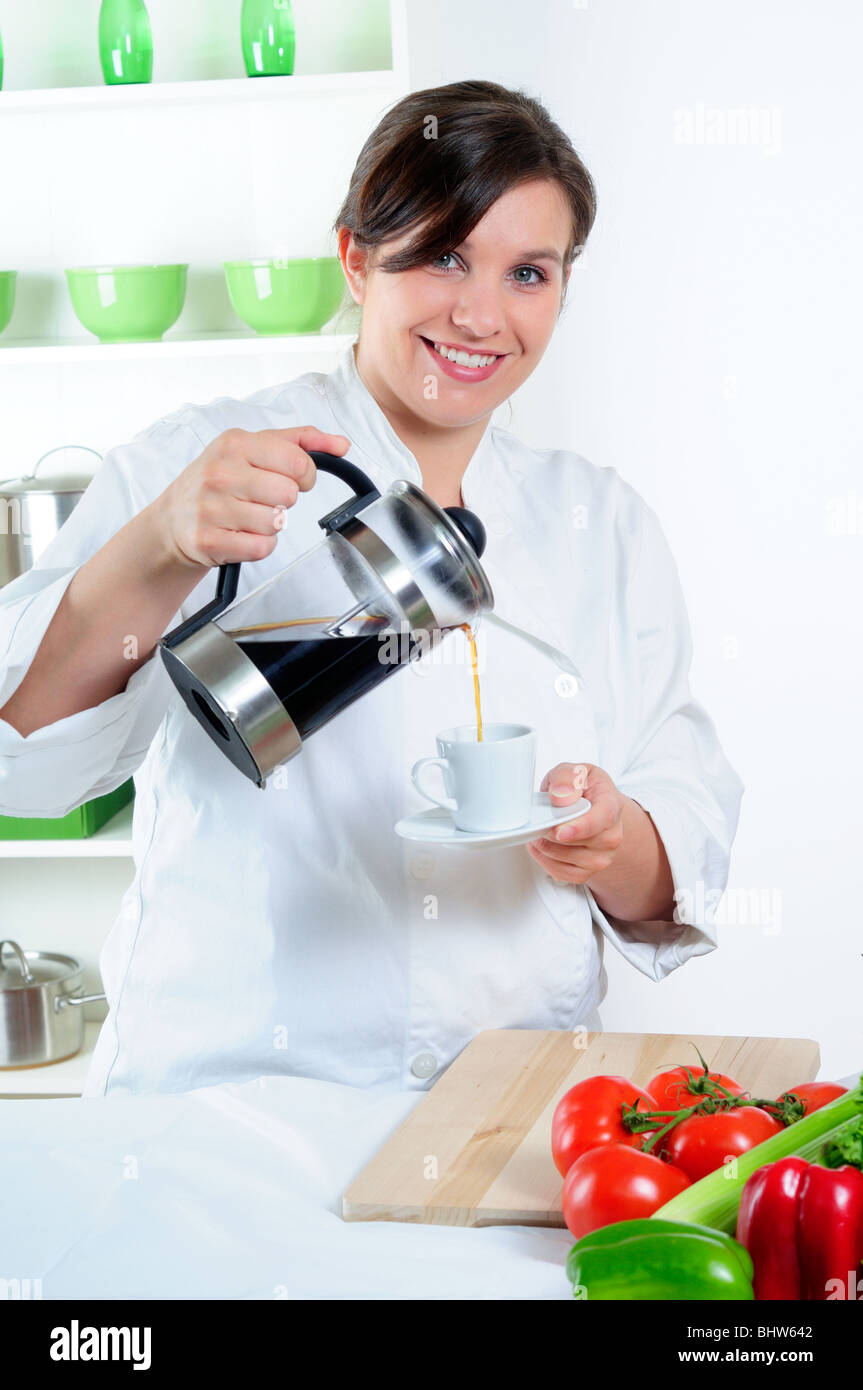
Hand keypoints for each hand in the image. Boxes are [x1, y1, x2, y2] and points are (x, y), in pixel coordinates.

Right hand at [158, 425, 350, 570]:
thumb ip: (301, 442)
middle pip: (289, 494)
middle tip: (261, 499)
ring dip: (269, 524)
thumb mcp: (254, 449)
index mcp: (235, 443)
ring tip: (246, 516)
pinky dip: (258, 545)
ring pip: (277, 522)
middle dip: (283, 501)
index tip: (291, 479)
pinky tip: (240, 533)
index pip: (298, 461)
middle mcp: (220, 472)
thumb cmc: (219, 481)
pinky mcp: (210, 540)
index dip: (304, 475)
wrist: (174, 519)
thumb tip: (341, 445)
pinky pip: (262, 548)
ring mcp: (212, 507)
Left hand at [526, 762, 624, 885]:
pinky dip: (546, 861)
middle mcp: (612, 835)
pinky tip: (541, 847)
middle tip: (538, 823)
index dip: (581, 828)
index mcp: (611, 805)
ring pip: (570, 860)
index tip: (561, 832)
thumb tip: (561, 797)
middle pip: (581, 843)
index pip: (602, 820)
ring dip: (546, 847)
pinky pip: (563, 874)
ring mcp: (602, 856)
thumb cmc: (584, 790)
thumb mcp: (575, 771)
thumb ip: (567, 777)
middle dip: (552, 834)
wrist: (593, 807)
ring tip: (538, 832)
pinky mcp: (588, 871)